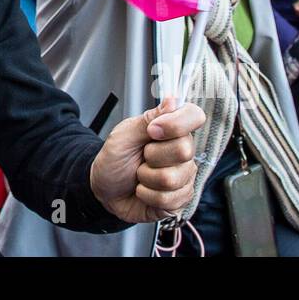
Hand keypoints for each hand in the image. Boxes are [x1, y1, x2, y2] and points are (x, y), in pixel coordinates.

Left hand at [90, 98, 204, 223]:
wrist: (104, 190)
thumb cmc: (114, 160)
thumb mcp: (123, 135)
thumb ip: (148, 119)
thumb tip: (173, 100)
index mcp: (171, 129)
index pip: (194, 116)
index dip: (176, 124)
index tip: (153, 131)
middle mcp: (183, 151)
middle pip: (183, 150)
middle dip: (152, 156)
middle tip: (141, 157)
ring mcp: (184, 176)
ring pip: (172, 178)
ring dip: (146, 178)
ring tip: (140, 175)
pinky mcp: (180, 199)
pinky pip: (168, 199)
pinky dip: (147, 195)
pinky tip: (143, 191)